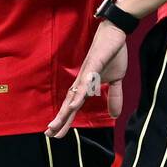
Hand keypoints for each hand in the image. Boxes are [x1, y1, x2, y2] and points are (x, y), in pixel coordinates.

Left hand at [46, 20, 127, 137]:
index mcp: (87, 85)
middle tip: (49, 134)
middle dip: (60, 119)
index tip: (56, 134)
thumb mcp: (116, 80)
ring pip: (74, 95)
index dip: (66, 119)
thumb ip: (114, 97)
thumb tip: (115, 116)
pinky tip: (74, 104)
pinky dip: (80, 93)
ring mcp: (87, 73)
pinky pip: (86, 82)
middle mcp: (82, 81)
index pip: (74, 106)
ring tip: (57, 125)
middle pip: (69, 103)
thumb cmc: (113, 54)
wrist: (116, 32)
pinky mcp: (94, 65)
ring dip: (66, 110)